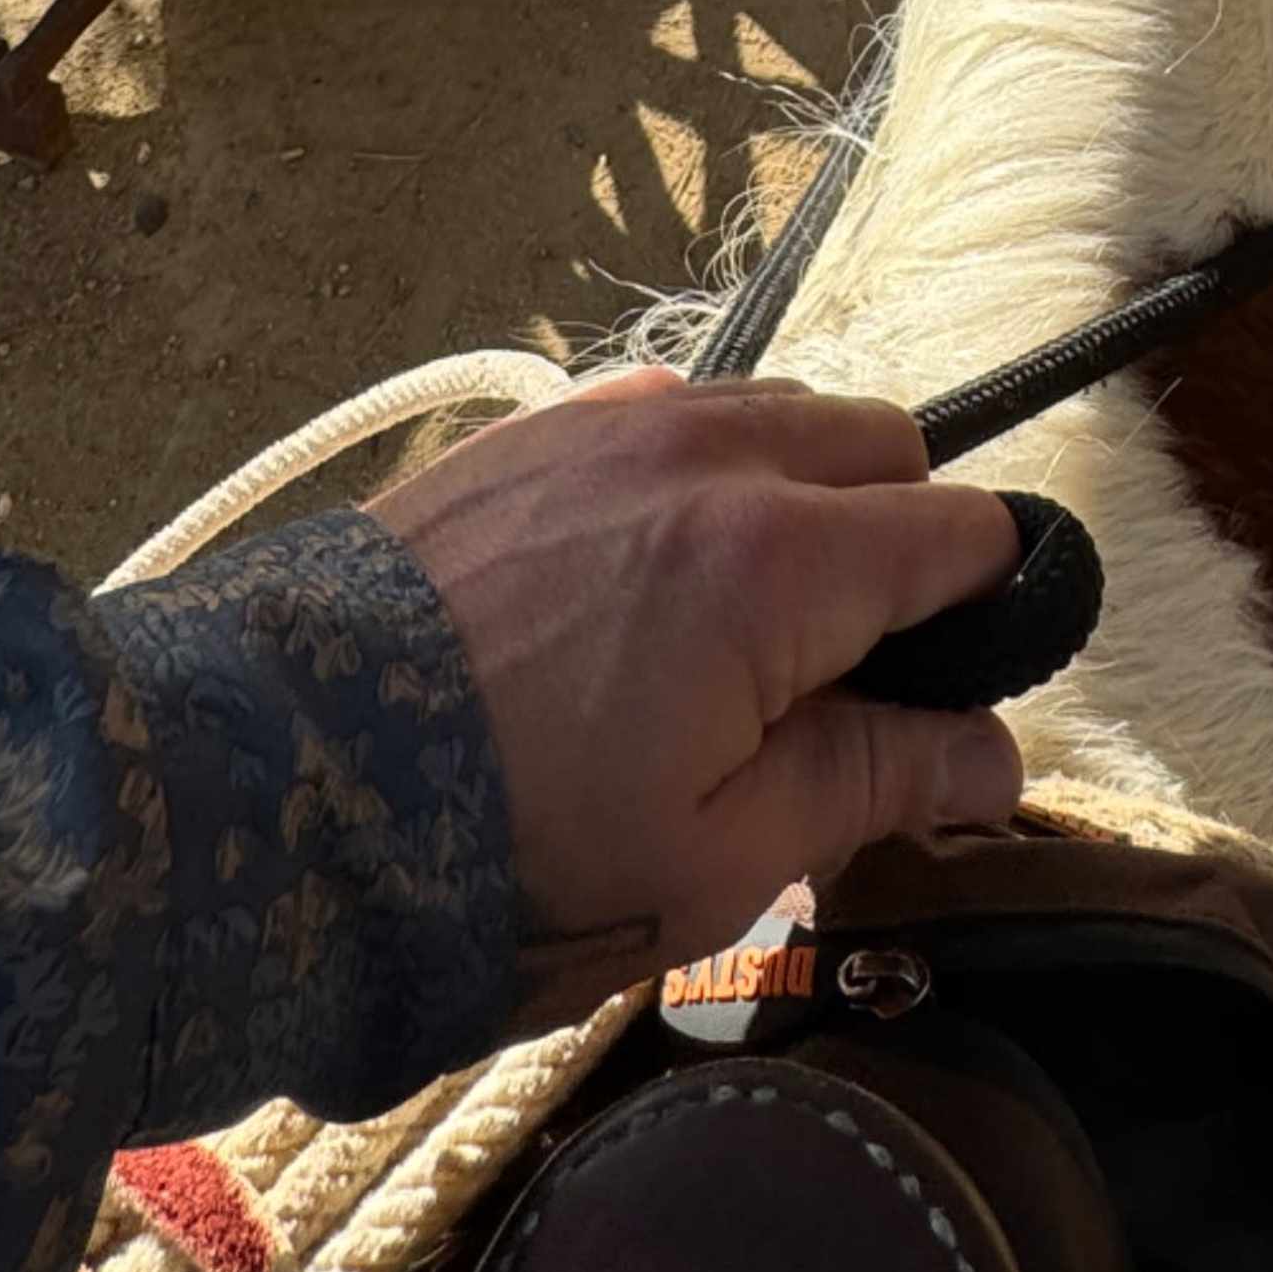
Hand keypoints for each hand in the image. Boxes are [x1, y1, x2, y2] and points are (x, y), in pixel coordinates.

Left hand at [373, 374, 1027, 995]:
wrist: (276, 787)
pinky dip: (700, 471)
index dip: (993, 606)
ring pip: (776, 414)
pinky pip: (670, 413)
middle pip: (883, 445)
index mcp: (779, 562)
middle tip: (845, 671)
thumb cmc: (511, 850)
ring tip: (742, 628)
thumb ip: (873, 781)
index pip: (964, 530)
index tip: (961, 685)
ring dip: (802, 494)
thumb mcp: (717, 858)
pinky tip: (648, 576)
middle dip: (903, 538)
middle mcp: (707, 454)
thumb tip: (996, 755)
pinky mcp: (529, 431)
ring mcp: (609, 425)